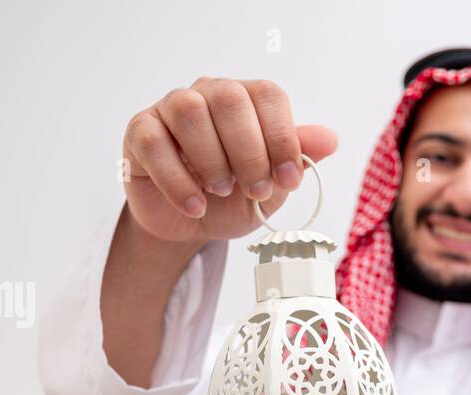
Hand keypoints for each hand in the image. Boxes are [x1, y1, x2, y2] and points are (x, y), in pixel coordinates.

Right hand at [121, 77, 337, 243]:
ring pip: (190, 112)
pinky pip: (155, 143)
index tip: (288, 181)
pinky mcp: (140, 132)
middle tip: (255, 190)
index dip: (282, 138)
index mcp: (246, 100)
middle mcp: (208, 94)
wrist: (192, 225)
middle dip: (250, 152)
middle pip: (230, 99)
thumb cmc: (234, 197)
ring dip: (212, 160)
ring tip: (222, 192)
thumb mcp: (273, 185)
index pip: (269, 96)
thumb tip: (330, 139)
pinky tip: (195, 206)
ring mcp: (170, 109)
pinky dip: (178, 180)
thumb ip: (298, 159)